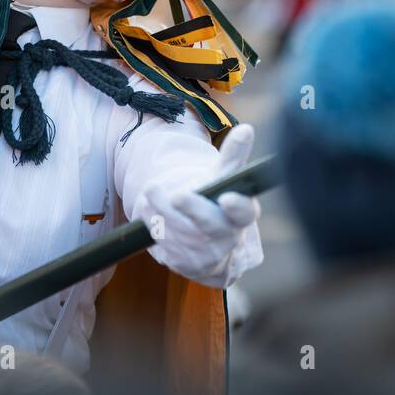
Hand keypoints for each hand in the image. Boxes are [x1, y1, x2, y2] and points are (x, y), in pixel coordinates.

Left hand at [133, 124, 262, 287]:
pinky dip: (154, 228)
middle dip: (191, 207)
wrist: (204, 236)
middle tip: (173, 192)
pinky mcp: (184, 265)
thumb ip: (233, 156)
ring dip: (162, 213)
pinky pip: (165, 247)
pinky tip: (148, 214)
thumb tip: (246, 129)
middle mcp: (227, 238)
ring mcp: (206, 255)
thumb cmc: (215, 200)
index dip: (237, 207)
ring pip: (181, 234)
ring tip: (149, 194)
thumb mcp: (223, 178)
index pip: (244, 213)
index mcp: (241, 216)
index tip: (225, 198)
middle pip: (208, 225)